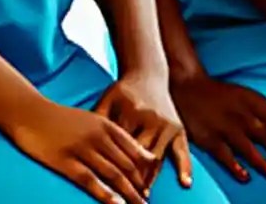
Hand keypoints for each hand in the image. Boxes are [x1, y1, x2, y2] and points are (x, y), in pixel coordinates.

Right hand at [6, 100, 156, 202]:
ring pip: (113, 173)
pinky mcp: (64, 160)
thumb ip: (110, 134)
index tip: (151, 184)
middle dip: (140, 184)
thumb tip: (128, 152)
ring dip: (128, 192)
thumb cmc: (61, 118)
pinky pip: (89, 179)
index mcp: (108, 126)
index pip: (135, 150)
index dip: (146, 169)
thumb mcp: (91, 120)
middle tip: (147, 199)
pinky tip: (116, 203)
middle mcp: (99, 136)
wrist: (29, 111)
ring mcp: (82, 148)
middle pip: (127, 164)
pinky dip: (105, 193)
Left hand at [95, 74, 193, 191]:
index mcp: (132, 113)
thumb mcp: (107, 100)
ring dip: (150, 179)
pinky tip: (185, 183)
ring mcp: (167, 124)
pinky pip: (183, 150)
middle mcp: (152, 120)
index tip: (105, 186)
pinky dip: (184, 167)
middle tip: (126, 199)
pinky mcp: (178, 127)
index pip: (119, 147)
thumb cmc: (123, 90)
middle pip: (139, 156)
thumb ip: (97, 120)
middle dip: (131, 179)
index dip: (111, 167)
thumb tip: (81, 142)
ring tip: (143, 197)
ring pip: (157, 157)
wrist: (149, 73)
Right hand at [170, 74, 265, 184]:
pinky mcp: (209, 138)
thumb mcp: (249, 95)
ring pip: (249, 149)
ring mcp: (225, 128)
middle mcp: (242, 116)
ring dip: (264, 164)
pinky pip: (225, 156)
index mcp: (254, 103)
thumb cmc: (224, 94)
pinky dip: (235, 166)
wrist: (191, 88)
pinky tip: (245, 176)